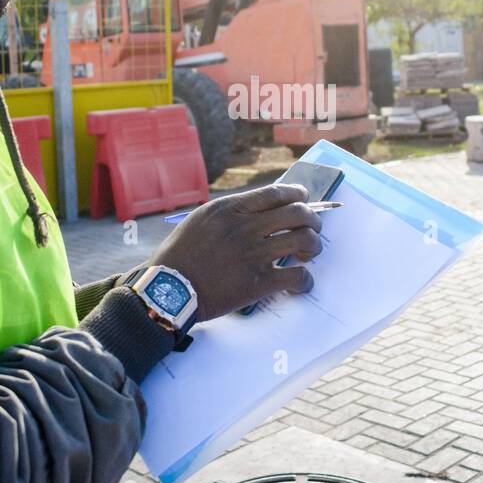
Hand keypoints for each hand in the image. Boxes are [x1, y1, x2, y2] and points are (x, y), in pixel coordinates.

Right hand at [146, 183, 322, 321]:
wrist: (168, 289)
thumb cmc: (181, 254)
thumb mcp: (202, 219)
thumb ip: (231, 212)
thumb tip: (261, 210)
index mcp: (231, 208)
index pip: (278, 193)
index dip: (298, 195)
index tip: (304, 200)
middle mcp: (245, 227)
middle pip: (298, 213)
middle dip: (313, 220)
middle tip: (313, 229)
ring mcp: (253, 254)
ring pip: (304, 241)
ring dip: (314, 247)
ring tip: (309, 254)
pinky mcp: (258, 283)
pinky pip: (297, 276)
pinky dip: (306, 280)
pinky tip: (301, 282)